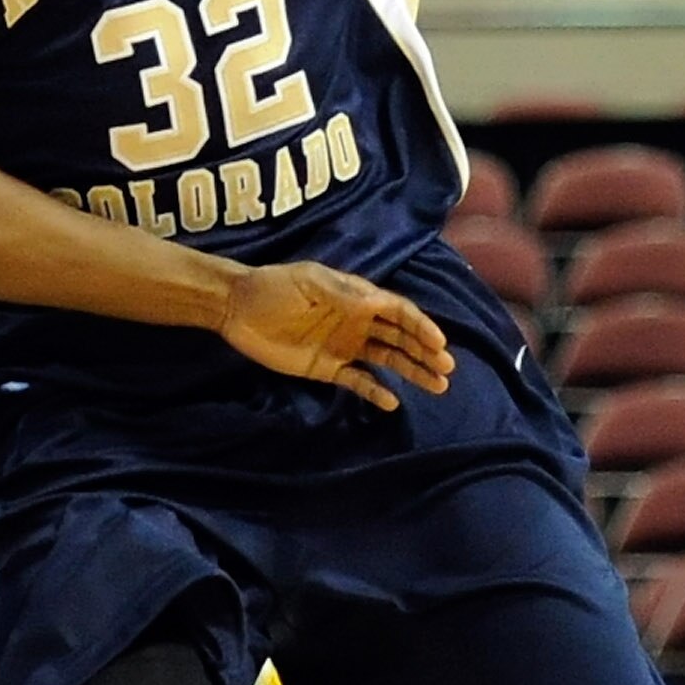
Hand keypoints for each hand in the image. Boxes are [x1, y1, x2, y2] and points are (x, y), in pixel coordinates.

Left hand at [217, 261, 453, 412]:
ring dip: (412, 370)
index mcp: (357, 298)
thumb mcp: (308, 283)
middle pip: (400, 338)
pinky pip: (359, 381)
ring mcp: (345, 346)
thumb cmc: (274, 288)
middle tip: (447, 369)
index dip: (420, 326)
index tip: (439, 343)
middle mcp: (358, 322)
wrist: (237, 309)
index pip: (398, 312)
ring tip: (438, 386)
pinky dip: (376, 391)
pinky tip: (394, 401)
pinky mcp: (328, 368)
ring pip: (388, 359)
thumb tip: (377, 304)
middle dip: (425, 352)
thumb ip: (342, 294)